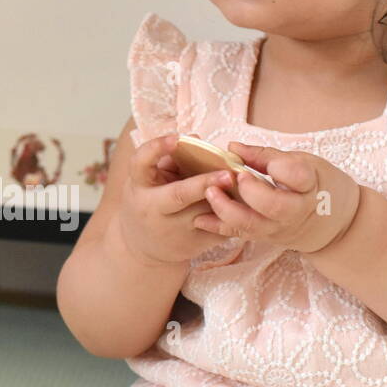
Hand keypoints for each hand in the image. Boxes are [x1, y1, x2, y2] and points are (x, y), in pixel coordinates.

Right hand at [116, 134, 238, 266]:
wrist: (144, 249)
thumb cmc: (148, 203)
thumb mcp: (147, 181)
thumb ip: (168, 160)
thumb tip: (197, 140)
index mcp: (139, 188)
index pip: (141, 163)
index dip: (157, 148)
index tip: (177, 138)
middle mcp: (155, 210)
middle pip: (180, 194)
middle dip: (205, 183)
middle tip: (229, 173)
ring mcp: (176, 230)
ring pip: (206, 212)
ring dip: (228, 196)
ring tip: (246, 184)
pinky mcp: (196, 244)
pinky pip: (221, 226)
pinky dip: (236, 213)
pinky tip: (246, 202)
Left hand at [193, 142, 361, 253]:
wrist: (331, 224)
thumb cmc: (317, 185)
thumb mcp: (303, 162)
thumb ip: (267, 156)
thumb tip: (232, 147)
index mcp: (309, 185)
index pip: (298, 177)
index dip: (280, 168)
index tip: (269, 160)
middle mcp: (294, 211)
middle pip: (273, 206)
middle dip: (251, 192)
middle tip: (234, 176)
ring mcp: (278, 228)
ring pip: (251, 225)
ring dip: (226, 210)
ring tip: (209, 192)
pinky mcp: (265, 237)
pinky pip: (239, 234)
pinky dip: (217, 226)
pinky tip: (199, 218)